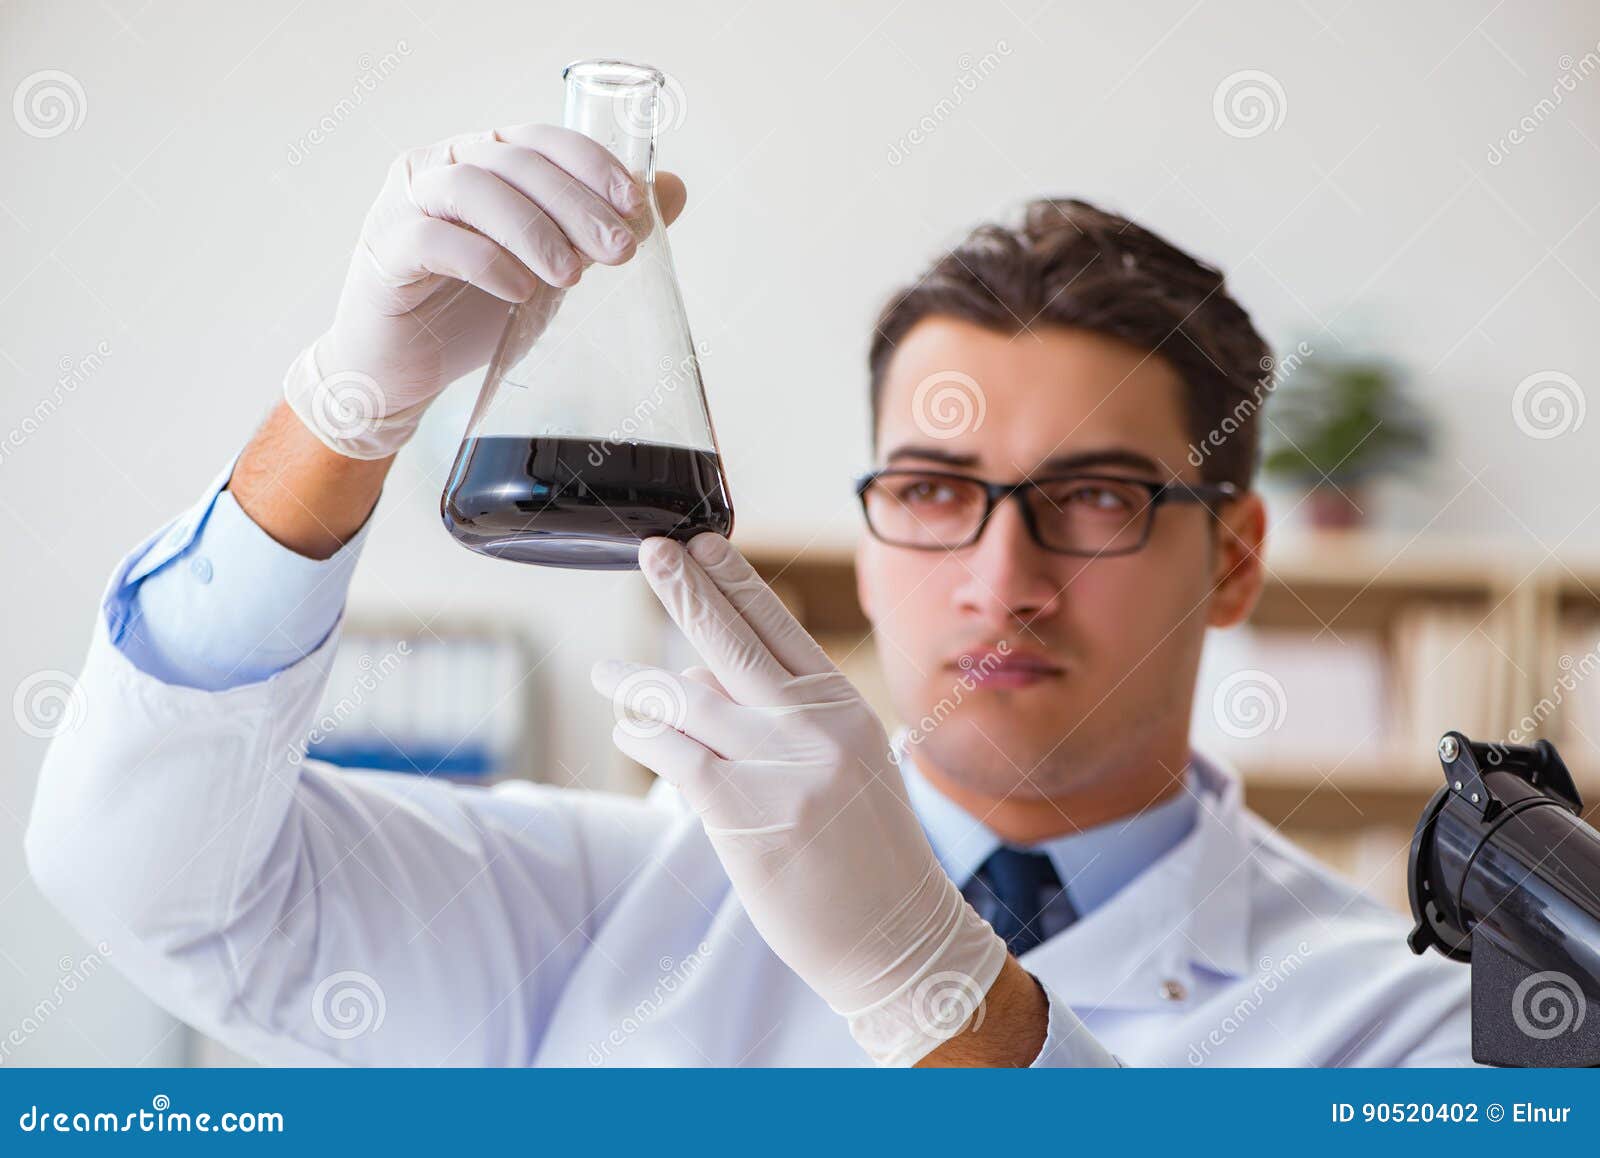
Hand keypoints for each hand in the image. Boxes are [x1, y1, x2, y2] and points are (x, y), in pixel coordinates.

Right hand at [284, 123, 688, 459]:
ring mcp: (402, 205)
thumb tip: (669, 191)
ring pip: (472, 189)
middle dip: (574, 204)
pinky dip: (484, 261)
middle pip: (512, 160)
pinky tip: (519, 291)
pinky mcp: (384, 252)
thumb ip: (597, 230)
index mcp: (478, 160)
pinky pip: (433, 239)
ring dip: (532, 229)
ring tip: (569, 276)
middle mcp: (437, 168)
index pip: (538, 138)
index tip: (634, 204)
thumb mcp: (549, 270)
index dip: (589, 164)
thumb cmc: (473, 312)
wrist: (400, 371)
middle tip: (619, 251)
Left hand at [590, 533, 1007, 1066]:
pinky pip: (675, 755)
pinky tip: (628, 728)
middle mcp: (814, 729)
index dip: (736, 581)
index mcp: (844, 709)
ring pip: (686, 700)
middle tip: (652, 550)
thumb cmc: (869, 855)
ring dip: (636, 681)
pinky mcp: (745, 816)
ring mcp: (780, 770)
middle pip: (732, 642)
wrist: (897, 938)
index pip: (780, 626)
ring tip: (606, 670)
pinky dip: (643, 736)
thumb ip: (787, 720)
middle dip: (686, 589)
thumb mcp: (851, 765)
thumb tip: (700, 684)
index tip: (703, 542)